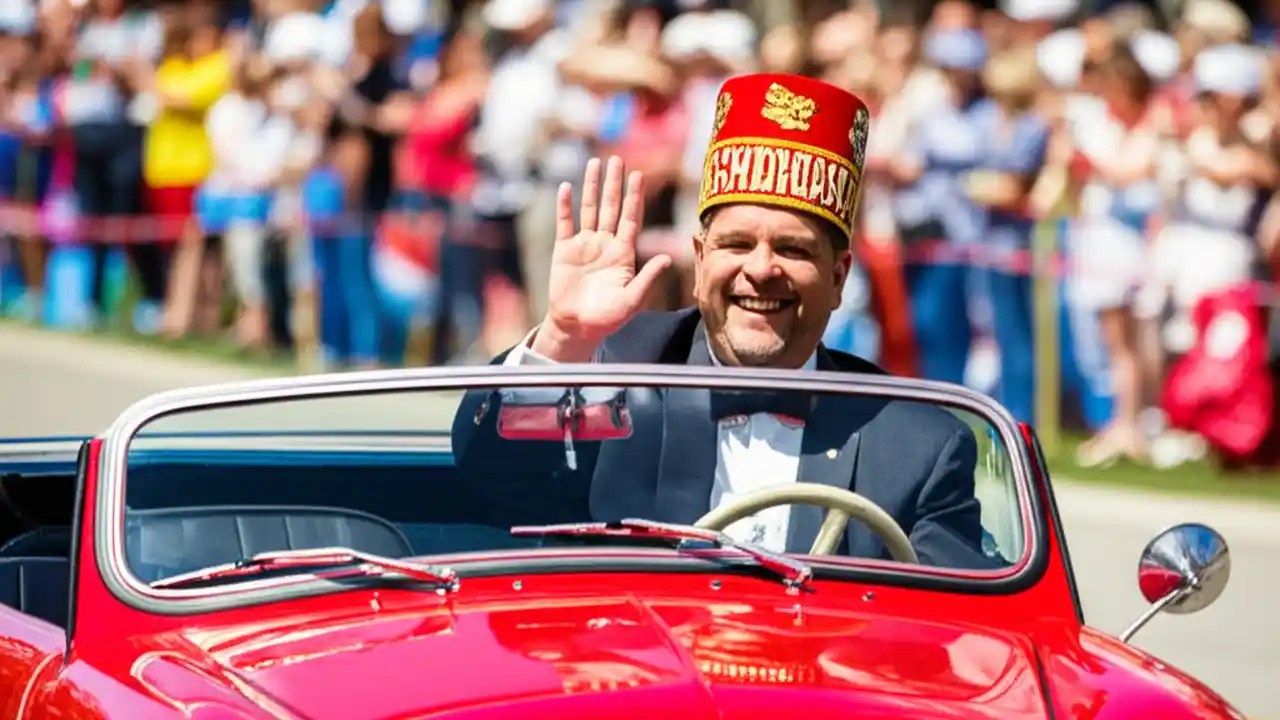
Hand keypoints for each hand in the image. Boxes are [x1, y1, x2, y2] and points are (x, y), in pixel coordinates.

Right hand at [530, 156, 672, 361]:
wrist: (577, 327)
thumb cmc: (608, 318)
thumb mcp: (632, 301)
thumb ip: (647, 278)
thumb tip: (668, 259)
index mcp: (623, 254)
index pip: (630, 219)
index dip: (634, 198)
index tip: (639, 176)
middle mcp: (605, 244)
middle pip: (611, 208)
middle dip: (614, 184)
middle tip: (618, 160)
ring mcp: (584, 245)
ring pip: (590, 210)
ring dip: (592, 187)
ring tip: (595, 163)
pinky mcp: (564, 251)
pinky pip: (565, 224)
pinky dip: (565, 206)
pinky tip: (566, 187)